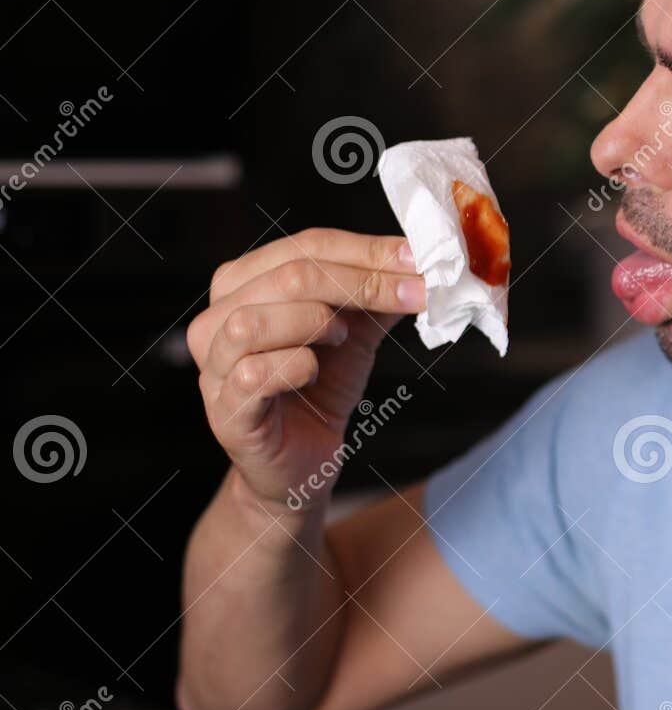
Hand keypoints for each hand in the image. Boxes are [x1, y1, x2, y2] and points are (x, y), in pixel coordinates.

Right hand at [187, 229, 421, 515]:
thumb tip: (417, 260)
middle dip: (357, 282)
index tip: (415, 259)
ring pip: (252, 322)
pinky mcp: (226, 413)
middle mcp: (217, 320)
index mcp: (244, 286)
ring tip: (341, 337)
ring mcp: (215, 369)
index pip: (305, 246)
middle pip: (285, 277)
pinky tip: (313, 372)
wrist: (303, 463)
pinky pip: (252, 376)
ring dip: (312, 322)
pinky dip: (293, 367)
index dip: (364, 250)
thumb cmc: (318, 388)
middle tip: (408, 295)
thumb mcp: (354, 331)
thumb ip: (375, 295)